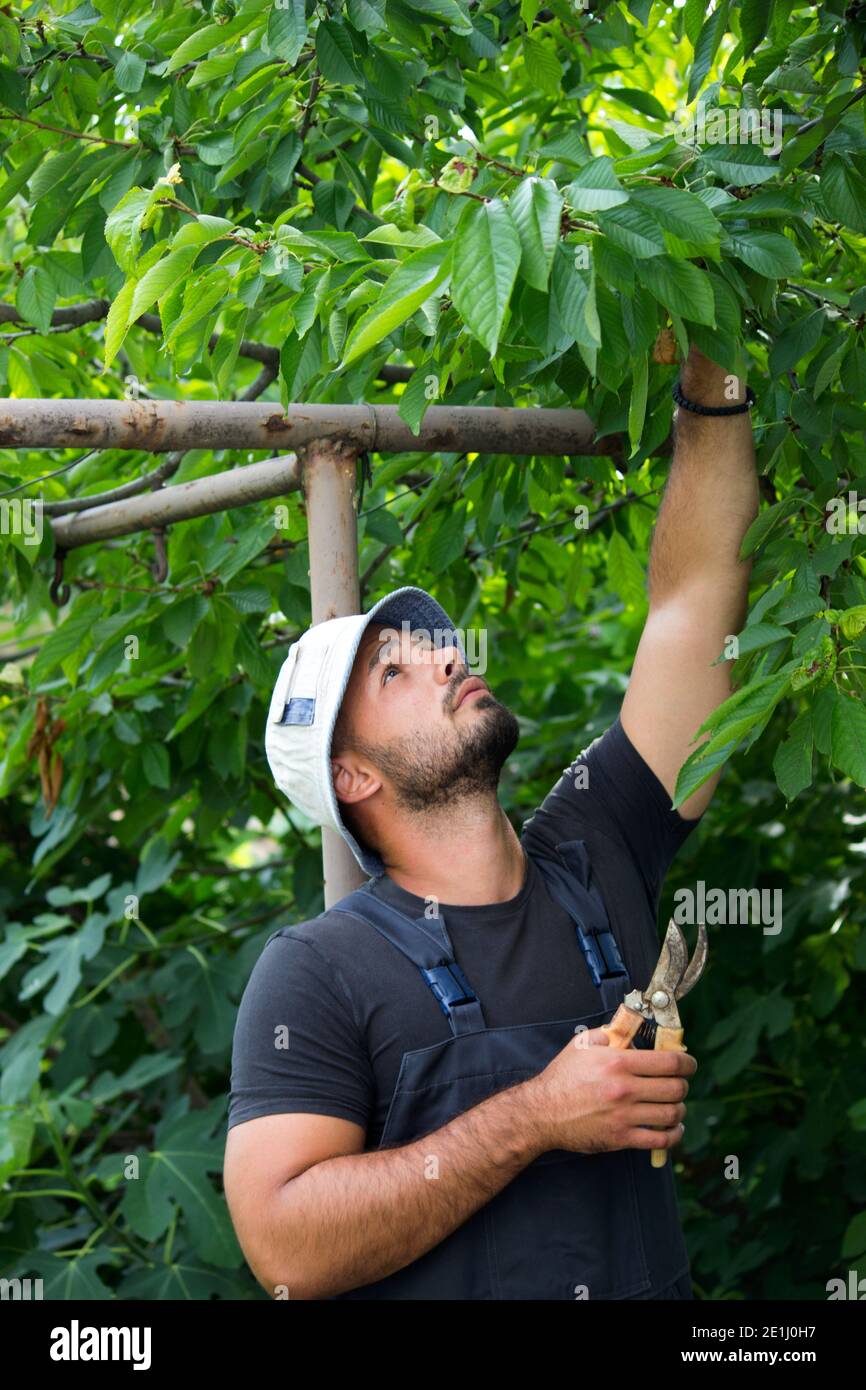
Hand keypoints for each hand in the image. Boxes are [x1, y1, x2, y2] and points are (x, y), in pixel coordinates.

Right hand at [521, 1026, 694, 1155]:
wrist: (542, 1112)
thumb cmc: (562, 1077)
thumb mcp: (582, 1044)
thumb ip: (610, 1033)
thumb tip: (633, 1027)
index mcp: (618, 1062)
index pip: (669, 1062)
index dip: (687, 1062)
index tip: (689, 1064)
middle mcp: (625, 1089)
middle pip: (675, 1088)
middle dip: (683, 1085)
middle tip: (679, 1083)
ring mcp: (624, 1116)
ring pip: (671, 1114)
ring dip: (679, 1109)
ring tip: (674, 1105)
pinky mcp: (621, 1138)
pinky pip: (660, 1140)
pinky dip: (673, 1135)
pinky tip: (672, 1128)